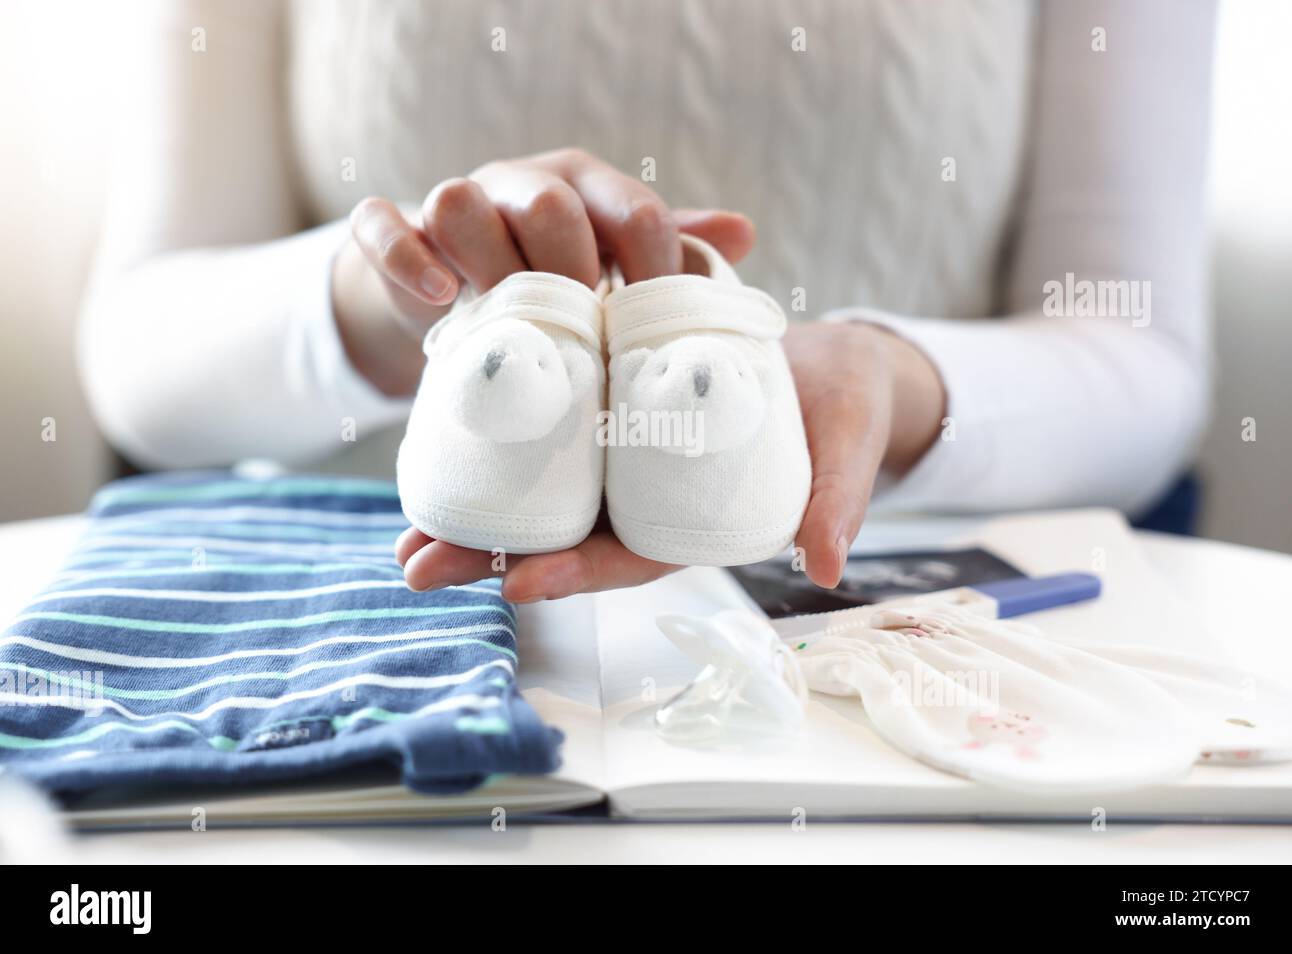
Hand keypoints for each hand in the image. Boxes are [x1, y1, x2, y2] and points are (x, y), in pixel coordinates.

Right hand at [332, 147, 754, 396]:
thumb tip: (745, 233)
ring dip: (487, 261)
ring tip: (508, 315)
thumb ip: (672, 247)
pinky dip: (407, 258)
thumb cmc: (552, 279)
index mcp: (584, 188)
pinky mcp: (395, 234)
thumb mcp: (615, 263)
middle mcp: (519, 185)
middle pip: (547, 203)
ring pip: (459, 201)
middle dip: (571, 270)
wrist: (451, 292)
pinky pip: (385, 229)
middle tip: (582, 326)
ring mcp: (453, 205)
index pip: (633, 210)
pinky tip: (439, 295)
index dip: (653, 271)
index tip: (657, 328)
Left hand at [398, 320, 944, 599]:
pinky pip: (546, 423)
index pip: (629, 557)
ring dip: (472, 507)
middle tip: (418, 565)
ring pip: (540, 488)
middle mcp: (644, 495)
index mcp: (692, 521)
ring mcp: (620, 453)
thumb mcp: (846, 447)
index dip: (577, 572)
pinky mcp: (608, 402)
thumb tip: (826, 562)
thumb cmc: (842, 410)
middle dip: (490, 554)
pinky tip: (437, 436)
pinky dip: (494, 435)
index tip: (519, 583)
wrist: (828, 360)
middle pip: (563, 532)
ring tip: (404, 526)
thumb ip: (834, 500)